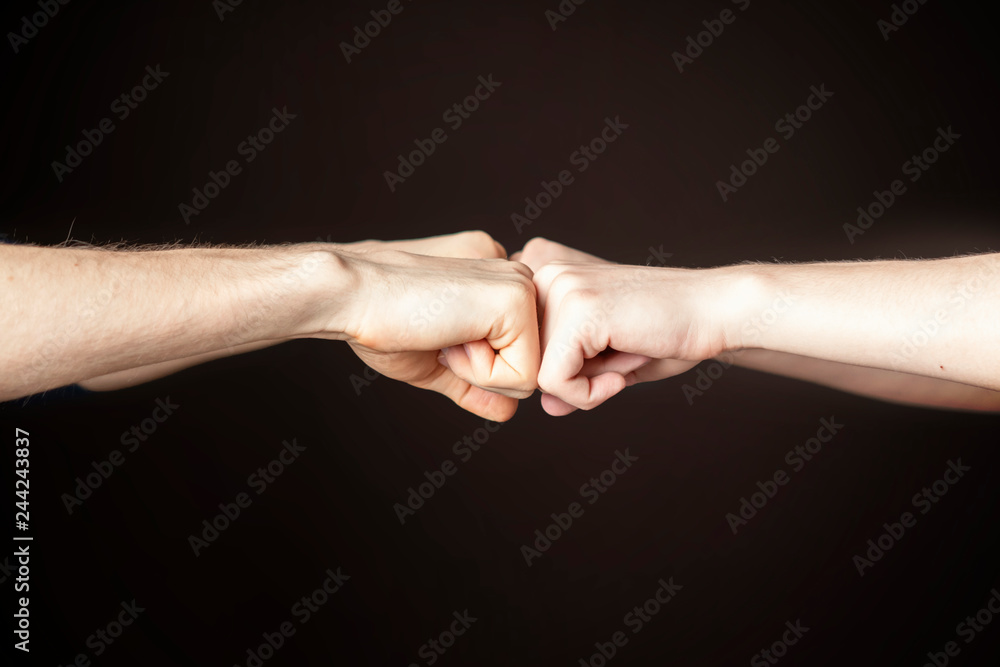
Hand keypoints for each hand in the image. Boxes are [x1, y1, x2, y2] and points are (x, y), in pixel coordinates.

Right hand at [334, 231, 539, 421]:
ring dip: (477, 371)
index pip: (516, 356)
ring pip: (530, 374)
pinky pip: (523, 376)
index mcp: (499, 282)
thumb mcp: (434, 362)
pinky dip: (478, 372)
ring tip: (443, 333)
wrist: (353, 294)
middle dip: (481, 372)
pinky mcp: (517, 300)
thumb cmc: (381, 322)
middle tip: (440, 336)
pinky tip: (448, 334)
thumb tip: (507, 412)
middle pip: (529, 366)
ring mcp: (521, 284)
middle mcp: (518, 276)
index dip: (475, 368)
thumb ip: (474, 384)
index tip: (438, 336)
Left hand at [513, 238, 733, 415]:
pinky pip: (555, 381)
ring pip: (538, 375)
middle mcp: (548, 277)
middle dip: (575, 381)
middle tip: (621, 362)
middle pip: (529, 363)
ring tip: (626, 359)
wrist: (716, 310)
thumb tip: (545, 406)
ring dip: (585, 387)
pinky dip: (588, 395)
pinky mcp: (579, 312)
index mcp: (550, 280)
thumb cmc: (671, 332)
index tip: (609, 363)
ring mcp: (562, 290)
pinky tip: (623, 375)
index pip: (527, 352)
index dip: (566, 374)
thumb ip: (575, 380)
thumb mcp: (611, 362)